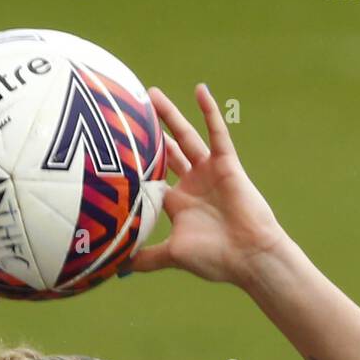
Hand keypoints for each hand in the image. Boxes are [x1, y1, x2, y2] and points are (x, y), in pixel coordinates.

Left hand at [124, 84, 288, 287]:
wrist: (250, 256)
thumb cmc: (214, 258)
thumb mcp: (172, 255)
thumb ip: (146, 257)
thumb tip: (117, 269)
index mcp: (178, 203)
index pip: (151, 180)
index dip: (134, 168)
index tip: (110, 154)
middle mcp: (192, 184)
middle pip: (165, 152)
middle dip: (149, 135)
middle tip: (129, 112)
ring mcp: (209, 171)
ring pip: (185, 136)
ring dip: (169, 115)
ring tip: (151, 94)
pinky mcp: (227, 163)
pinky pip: (217, 133)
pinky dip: (209, 111)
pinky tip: (199, 90)